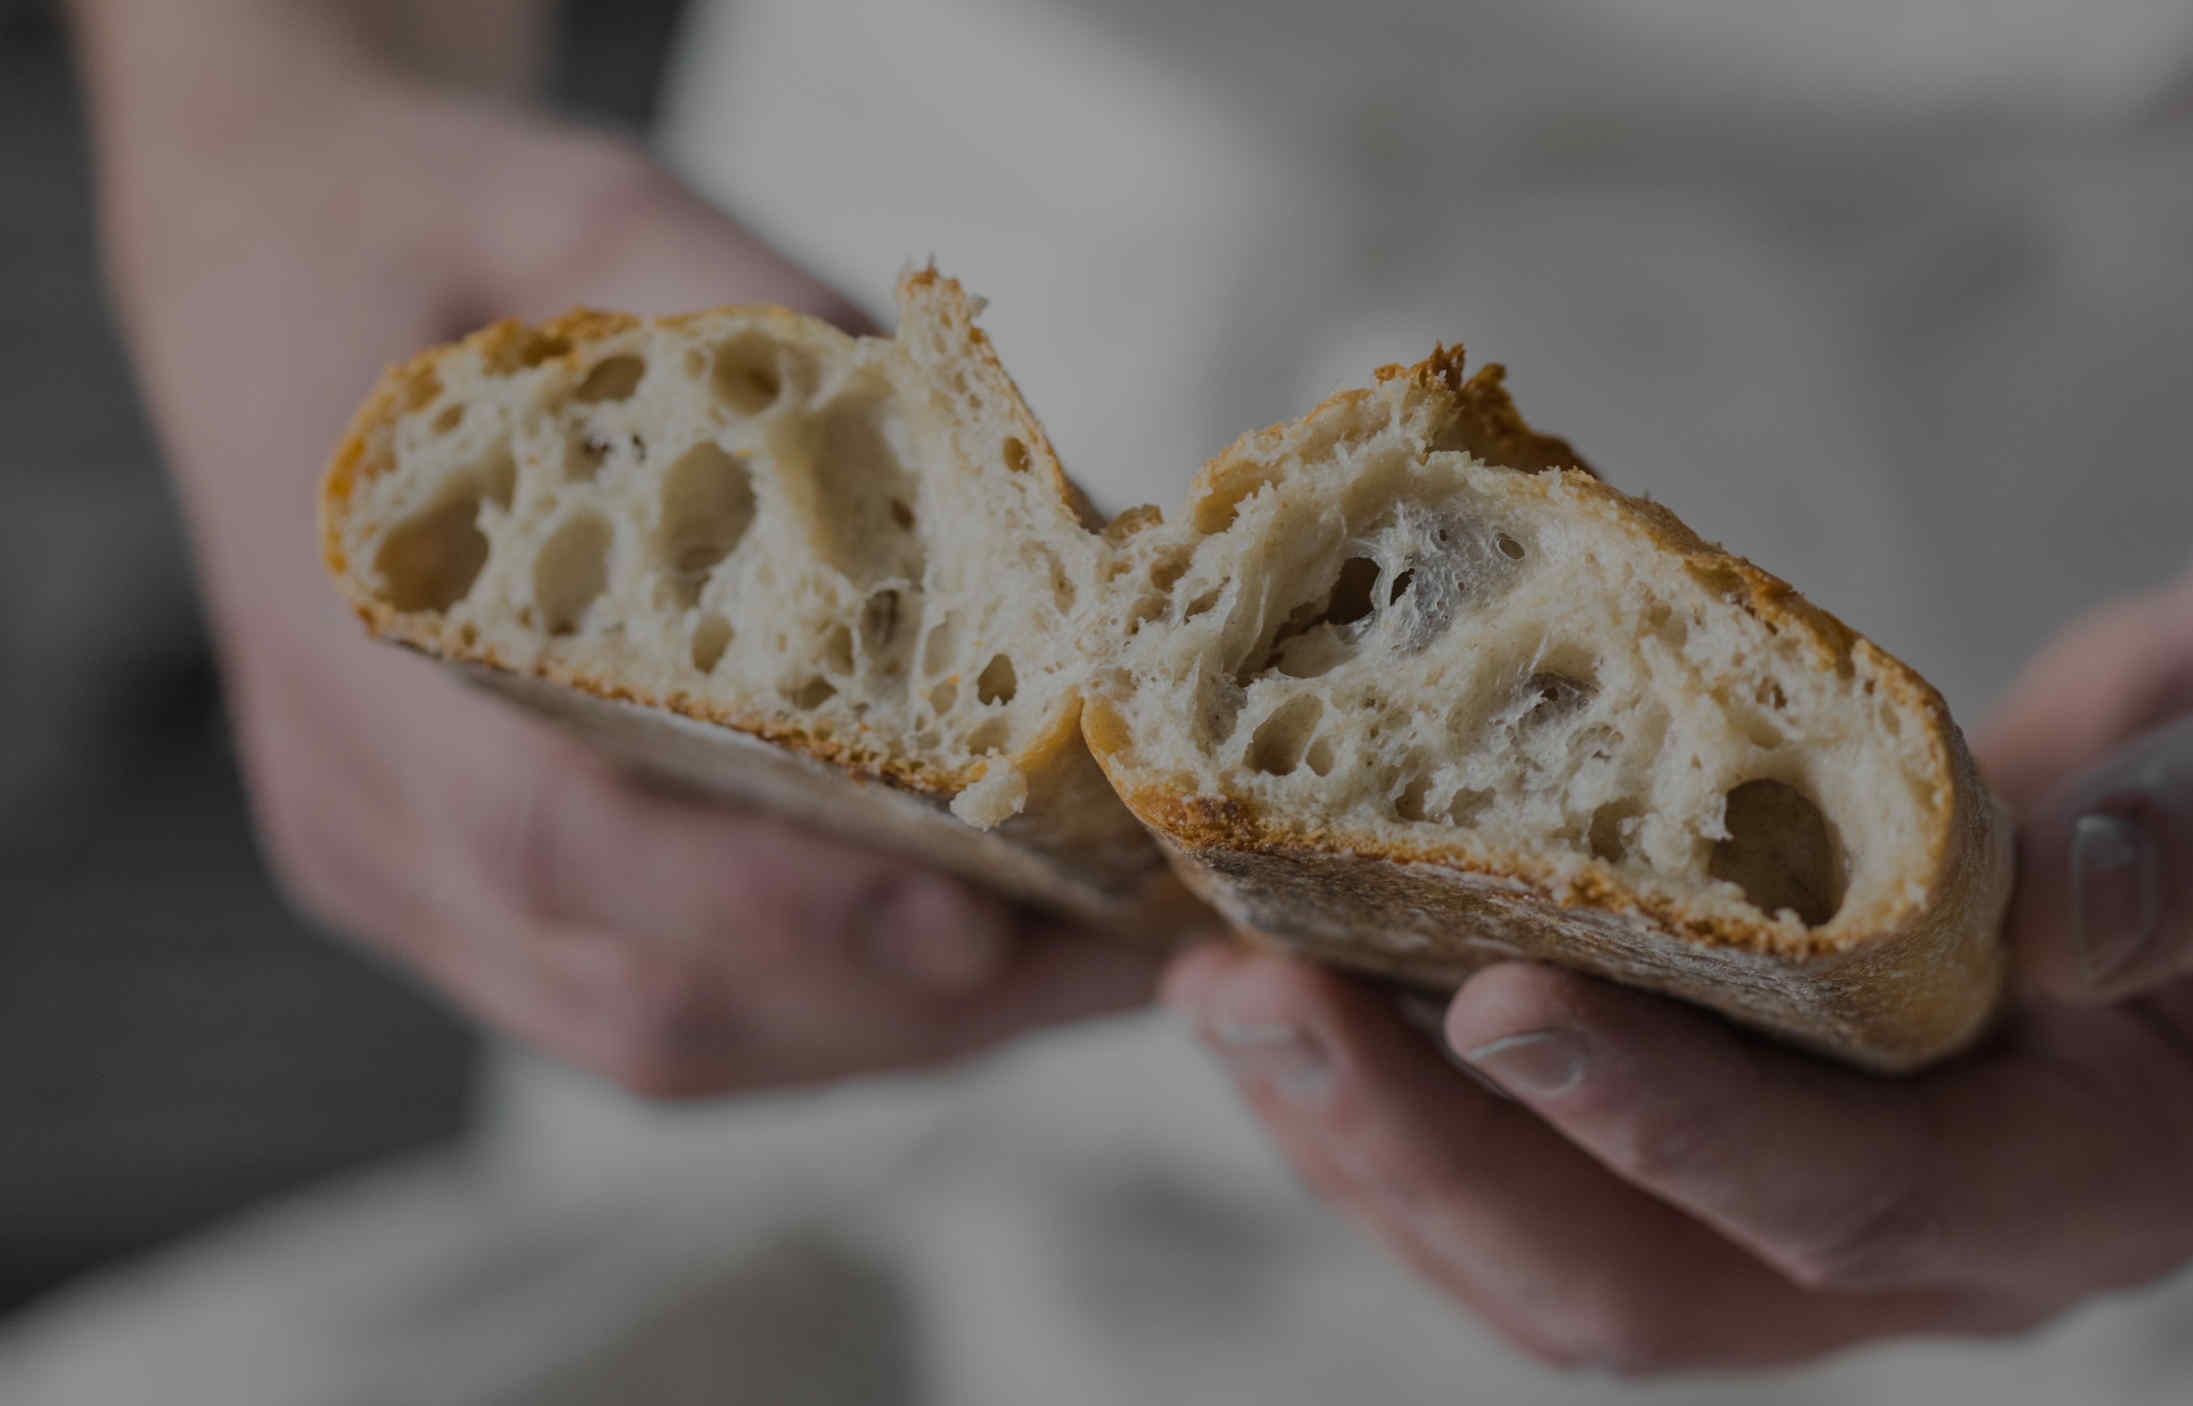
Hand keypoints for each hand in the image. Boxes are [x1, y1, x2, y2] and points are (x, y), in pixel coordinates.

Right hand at [101, 73, 1160, 1097]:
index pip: (560, 836)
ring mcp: (391, 872)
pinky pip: (648, 1014)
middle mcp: (359, 800)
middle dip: (907, 995)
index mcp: (353, 621)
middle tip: (1121, 953)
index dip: (776, 906)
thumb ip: (806, 372)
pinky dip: (824, 1005)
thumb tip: (1071, 534)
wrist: (278, 264)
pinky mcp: (445, 900)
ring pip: (662, 1033)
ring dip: (895, 1021)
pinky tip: (964, 956)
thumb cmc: (448, 241)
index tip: (972, 922)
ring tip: (1086, 963)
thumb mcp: (618, 224)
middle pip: (645, 988)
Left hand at [1165, 550, 2192, 1369]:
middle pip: (1640, 1281)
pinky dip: (1413, 1081)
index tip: (1487, 995)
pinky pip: (1556, 1156)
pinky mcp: (1756, 1119)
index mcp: (2102, 1177)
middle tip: (1241, 992)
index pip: (1850, 1199)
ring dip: (1372, 1134)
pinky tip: (1302, 962)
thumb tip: (2044, 909)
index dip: (1668, 1119)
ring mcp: (1835, 1195)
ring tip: (1214, 981)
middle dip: (1425, 1156)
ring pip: (1560, 1247)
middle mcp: (1946, 1234)